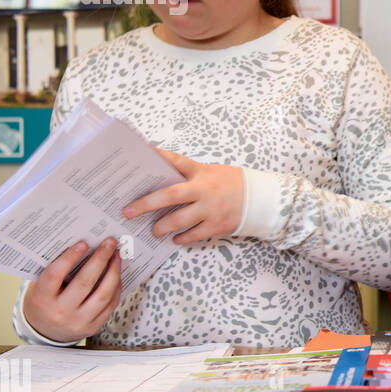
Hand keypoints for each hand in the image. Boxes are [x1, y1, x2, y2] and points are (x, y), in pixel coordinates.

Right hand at [22, 238, 122, 342]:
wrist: (45, 332)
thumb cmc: (43, 302)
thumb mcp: (39, 287)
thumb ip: (55, 270)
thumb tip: (82, 246)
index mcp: (42, 300)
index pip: (55, 275)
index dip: (69, 257)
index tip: (83, 243)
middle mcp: (60, 313)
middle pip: (84, 282)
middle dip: (100, 259)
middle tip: (109, 243)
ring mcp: (79, 322)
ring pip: (103, 294)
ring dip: (113, 272)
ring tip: (117, 256)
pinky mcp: (93, 327)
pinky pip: (110, 304)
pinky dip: (116, 287)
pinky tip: (117, 274)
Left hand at [122, 148, 243, 245]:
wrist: (262, 199)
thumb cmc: (233, 184)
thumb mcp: (213, 173)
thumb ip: (190, 176)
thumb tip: (161, 182)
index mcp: (202, 172)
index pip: (175, 161)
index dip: (157, 156)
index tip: (139, 153)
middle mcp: (204, 190)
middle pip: (169, 196)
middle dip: (146, 204)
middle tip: (128, 212)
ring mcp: (210, 209)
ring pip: (178, 220)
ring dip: (161, 227)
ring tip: (153, 231)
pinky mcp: (216, 225)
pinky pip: (193, 235)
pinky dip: (181, 238)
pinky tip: (174, 238)